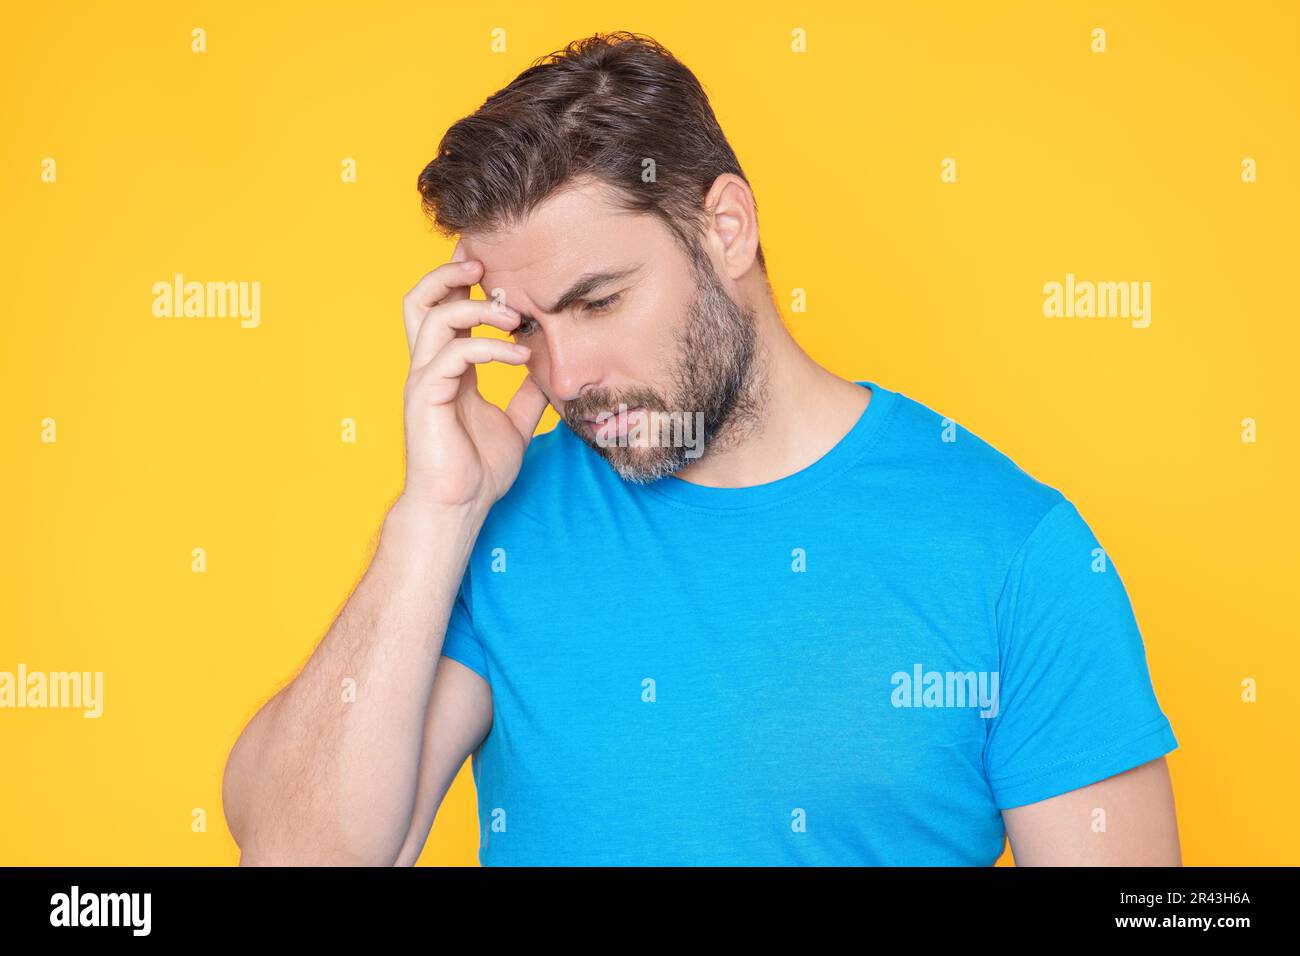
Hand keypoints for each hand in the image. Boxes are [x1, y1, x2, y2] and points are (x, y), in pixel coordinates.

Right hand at [398, 241, 548, 513]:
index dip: (462, 282)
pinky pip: (453, 354)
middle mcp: (430, 368)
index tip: (496, 267)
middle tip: (486, 265)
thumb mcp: (516, 423)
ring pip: (435, 317)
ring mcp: (424, 381)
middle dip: (449, 273)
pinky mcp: (426, 397)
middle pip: (420, 300)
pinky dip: (489, 347)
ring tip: (515, 316)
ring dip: (478, 307)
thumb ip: (527, 394)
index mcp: (447, 369)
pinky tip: (520, 355)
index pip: (445, 309)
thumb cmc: (479, 471)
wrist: (460, 508)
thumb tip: (549, 372)